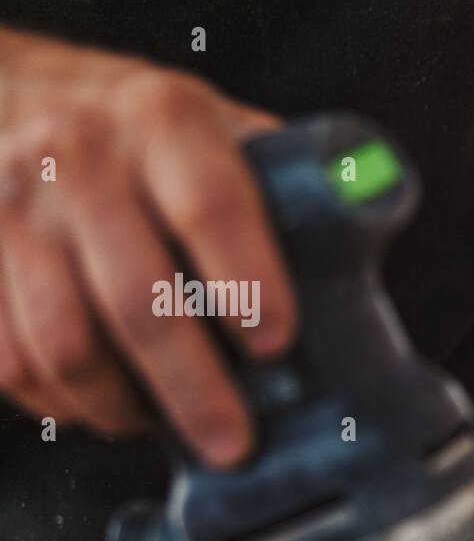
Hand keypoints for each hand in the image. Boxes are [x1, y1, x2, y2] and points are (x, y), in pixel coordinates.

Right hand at [0, 30, 294, 466]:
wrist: (24, 99)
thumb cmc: (155, 141)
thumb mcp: (227, 135)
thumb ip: (291, 192)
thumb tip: (370, 234)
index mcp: (165, 121)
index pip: (210, 208)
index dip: (247, 283)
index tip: (276, 344)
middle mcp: (81, 159)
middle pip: (136, 298)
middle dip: (192, 387)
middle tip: (232, 442)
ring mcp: (16, 212)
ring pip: (65, 344)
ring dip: (123, 407)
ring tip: (170, 428)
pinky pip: (12, 362)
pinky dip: (64, 404)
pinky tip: (107, 407)